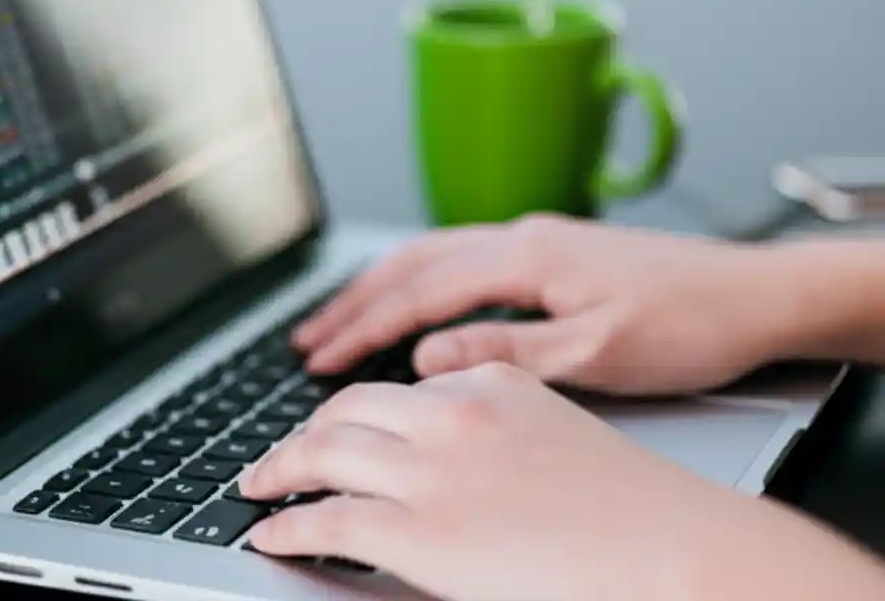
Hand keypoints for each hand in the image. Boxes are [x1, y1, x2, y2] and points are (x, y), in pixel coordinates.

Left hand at [239, 365, 884, 600]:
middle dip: (299, 432)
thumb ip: (494, 418)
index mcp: (489, 383)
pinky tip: (269, 534)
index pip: (390, 386)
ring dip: (276, 470)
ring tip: (257, 486)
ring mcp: (432, 472)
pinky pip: (325, 520)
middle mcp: (451, 415)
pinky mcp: (420, 534)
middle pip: (343, 409)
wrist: (679, 553)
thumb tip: (445, 436)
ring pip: (320, 454)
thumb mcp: (558, 431)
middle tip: (277, 454)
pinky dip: (285, 526)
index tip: (321, 420)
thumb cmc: (636, 508)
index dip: (342, 406)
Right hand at [296, 216, 807, 395]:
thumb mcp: (595, 354)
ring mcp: (536, 238)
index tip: (318, 359)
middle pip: (411, 263)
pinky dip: (417, 279)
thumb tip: (424, 356)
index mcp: (526, 257)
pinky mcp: (550, 250)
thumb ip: (504, 353)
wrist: (756, 294)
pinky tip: (409, 299)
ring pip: (431, 255)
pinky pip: (460, 257)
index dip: (363, 328)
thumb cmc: (688, 325)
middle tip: (304, 338)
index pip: (419, 293)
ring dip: (378, 287)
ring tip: (336, 318)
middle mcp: (522, 236)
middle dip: (352, 302)